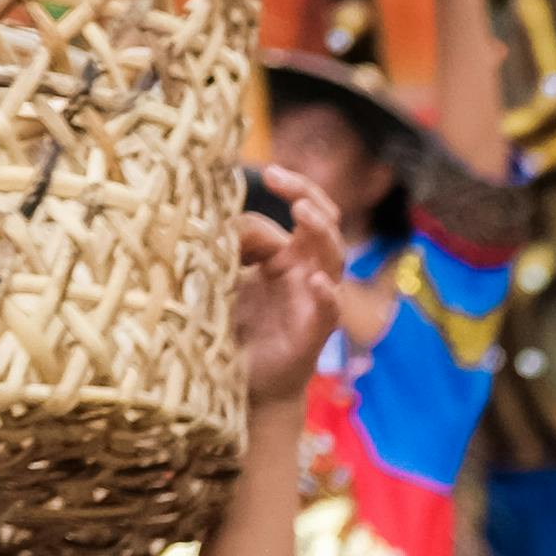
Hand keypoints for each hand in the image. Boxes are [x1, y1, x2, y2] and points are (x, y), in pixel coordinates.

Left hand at [235, 173, 347, 404]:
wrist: (242, 384)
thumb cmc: (233, 326)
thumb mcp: (223, 273)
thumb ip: (230, 243)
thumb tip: (227, 218)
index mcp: (291, 256)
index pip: (304, 212)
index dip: (290, 190)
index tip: (266, 171)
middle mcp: (308, 274)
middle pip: (325, 225)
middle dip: (307, 195)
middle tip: (278, 176)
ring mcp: (313, 303)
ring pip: (332, 260)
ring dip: (321, 233)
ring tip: (302, 212)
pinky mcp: (311, 336)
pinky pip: (328, 312)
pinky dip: (327, 297)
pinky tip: (318, 283)